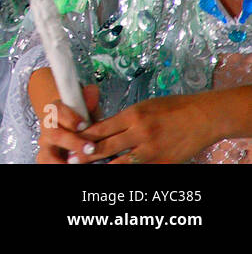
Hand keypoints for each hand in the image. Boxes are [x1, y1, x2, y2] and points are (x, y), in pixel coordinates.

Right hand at [36, 84, 99, 163]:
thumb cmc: (81, 120)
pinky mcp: (45, 159)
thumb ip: (89, 102)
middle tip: (91, 148)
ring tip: (81, 163)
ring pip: (47, 154)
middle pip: (53, 134)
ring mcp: (45, 146)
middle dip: (72, 142)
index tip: (84, 125)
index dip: (70, 118)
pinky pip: (46, 164)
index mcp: (55, 112)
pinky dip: (58, 166)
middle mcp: (47, 129)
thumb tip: (92, 90)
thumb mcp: (87, 110)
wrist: (69, 130)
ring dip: (62, 161)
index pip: (57, 110)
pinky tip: (75, 165)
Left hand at [83, 93, 220, 163]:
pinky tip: (116, 168)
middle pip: (106, 147)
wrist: (203, 117)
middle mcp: (140, 133)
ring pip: (120, 163)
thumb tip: (104, 129)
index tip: (73, 139)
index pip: (101, 128)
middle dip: (87, 154)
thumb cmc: (173, 108)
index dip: (85, 136)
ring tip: (90, 167)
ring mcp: (152, 151)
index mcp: (133, 115)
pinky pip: (139, 169)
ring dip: (104, 165)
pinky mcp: (163, 163)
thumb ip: (124, 119)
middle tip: (73, 159)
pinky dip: (126, 169)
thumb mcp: (144, 106)